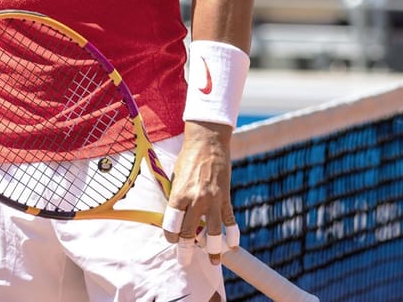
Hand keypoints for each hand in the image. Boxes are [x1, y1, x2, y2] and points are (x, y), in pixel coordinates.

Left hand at [162, 121, 237, 265]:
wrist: (208, 142)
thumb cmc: (188, 158)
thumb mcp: (175, 177)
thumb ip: (176, 198)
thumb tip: (176, 217)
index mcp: (178, 194)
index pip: (172, 225)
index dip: (170, 237)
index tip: (171, 240)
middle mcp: (195, 200)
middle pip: (190, 233)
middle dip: (187, 249)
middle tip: (185, 260)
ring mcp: (213, 201)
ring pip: (213, 233)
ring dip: (213, 249)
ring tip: (214, 261)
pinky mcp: (226, 198)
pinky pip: (230, 221)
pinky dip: (232, 235)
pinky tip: (232, 245)